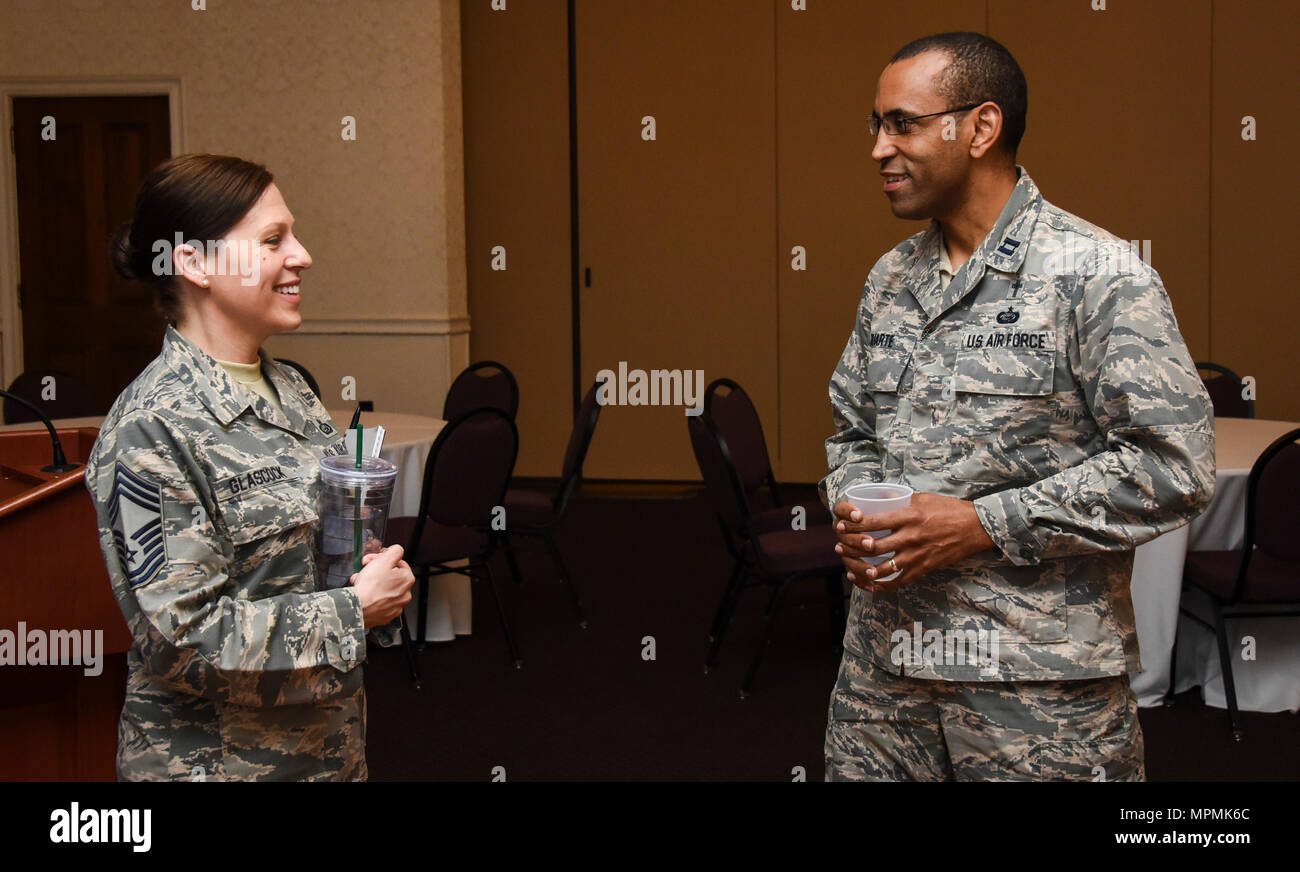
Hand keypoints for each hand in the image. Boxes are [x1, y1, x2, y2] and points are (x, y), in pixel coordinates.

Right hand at [350, 544, 414, 627]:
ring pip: (383, 588)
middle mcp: (405, 594)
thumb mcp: (384, 560)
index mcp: (407, 580)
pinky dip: (371, 596)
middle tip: (365, 569)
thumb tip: (397, 550)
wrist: (357, 609)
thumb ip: (395, 551)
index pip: (398, 563)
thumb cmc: (370, 586)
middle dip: (376, 570)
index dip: (384, 559)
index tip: (374, 560)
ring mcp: (395, 606)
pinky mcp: (385, 615)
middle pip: (390, 575)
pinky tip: (363, 593)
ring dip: (371, 582)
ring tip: (360, 581)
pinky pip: (378, 601)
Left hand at [832, 492, 995, 591]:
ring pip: (883, 568)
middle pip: (873, 546)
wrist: (975, 528)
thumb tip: (879, 495)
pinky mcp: (924, 569)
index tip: (841, 526)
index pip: (873, 522)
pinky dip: (882, 585)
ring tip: (850, 566)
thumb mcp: (923, 498)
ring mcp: (917, 555)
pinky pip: (899, 581)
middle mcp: (910, 537)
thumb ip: (900, 498)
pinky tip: (870, 583)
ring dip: (863, 569)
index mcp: (909, 516)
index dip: (853, 526)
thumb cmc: (949, 510)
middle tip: (839, 546)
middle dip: (851, 547)